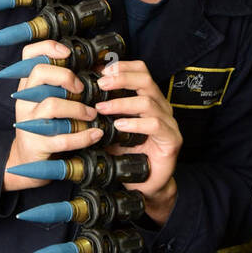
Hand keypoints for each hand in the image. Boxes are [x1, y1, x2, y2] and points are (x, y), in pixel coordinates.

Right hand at [4, 38, 102, 190]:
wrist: (26, 161)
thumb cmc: (45, 126)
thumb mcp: (47, 101)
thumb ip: (61, 85)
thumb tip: (95, 66)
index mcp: (28, 86)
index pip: (29, 55)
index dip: (48, 48)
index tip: (68, 53)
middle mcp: (25, 101)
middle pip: (39, 74)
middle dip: (66, 76)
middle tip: (82, 89)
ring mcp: (29, 123)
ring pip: (52, 105)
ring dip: (78, 108)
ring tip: (92, 114)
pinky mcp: (38, 144)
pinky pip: (63, 138)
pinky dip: (84, 136)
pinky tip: (96, 134)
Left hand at [94, 59, 180, 221]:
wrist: (147, 185)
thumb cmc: (129, 157)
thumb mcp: (111, 131)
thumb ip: (103, 115)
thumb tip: (80, 100)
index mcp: (150, 101)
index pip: (142, 72)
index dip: (123, 67)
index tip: (102, 71)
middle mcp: (161, 108)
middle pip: (146, 80)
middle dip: (122, 79)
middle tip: (101, 85)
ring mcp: (169, 123)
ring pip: (148, 102)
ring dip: (122, 102)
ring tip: (103, 109)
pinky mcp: (172, 140)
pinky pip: (154, 125)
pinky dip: (135, 124)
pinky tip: (119, 126)